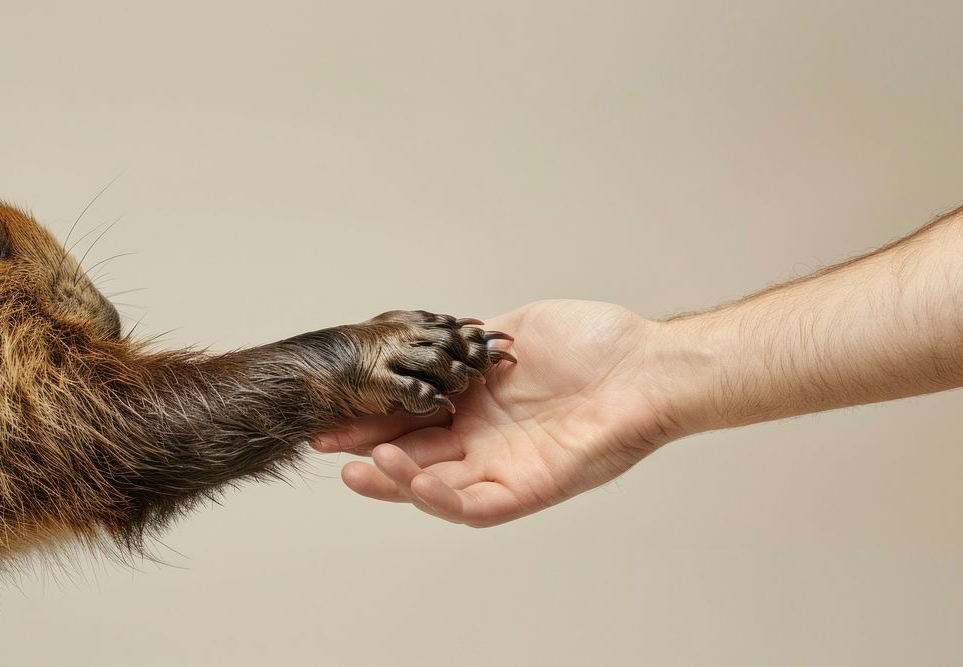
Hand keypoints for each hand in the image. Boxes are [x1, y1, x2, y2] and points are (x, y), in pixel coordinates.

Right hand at [314, 299, 690, 525]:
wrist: (649, 365)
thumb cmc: (596, 342)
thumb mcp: (514, 328)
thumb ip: (469, 341)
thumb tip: (429, 337)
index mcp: (479, 405)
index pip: (415, 416)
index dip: (374, 414)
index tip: (336, 405)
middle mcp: (487, 440)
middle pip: (416, 456)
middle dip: (368, 451)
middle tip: (327, 441)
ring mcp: (507, 467)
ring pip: (437, 488)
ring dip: (396, 480)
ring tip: (360, 464)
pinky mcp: (532, 488)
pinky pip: (476, 505)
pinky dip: (439, 498)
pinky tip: (411, 479)